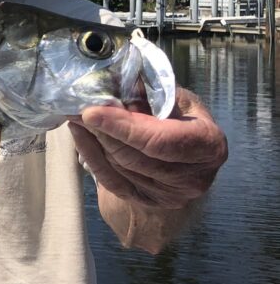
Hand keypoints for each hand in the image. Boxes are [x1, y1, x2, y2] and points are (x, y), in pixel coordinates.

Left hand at [70, 88, 227, 208]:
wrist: (185, 149)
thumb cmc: (181, 116)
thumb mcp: (174, 97)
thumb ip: (149, 92)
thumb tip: (112, 81)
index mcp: (208, 145)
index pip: (160, 141)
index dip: (124, 128)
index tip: (91, 113)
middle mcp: (194, 178)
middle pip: (135, 157)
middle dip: (102, 132)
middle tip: (76, 108)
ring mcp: (171, 196)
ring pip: (120, 167)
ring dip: (94, 140)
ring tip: (75, 116)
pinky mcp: (147, 202)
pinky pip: (110, 180)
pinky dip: (91, 155)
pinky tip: (79, 134)